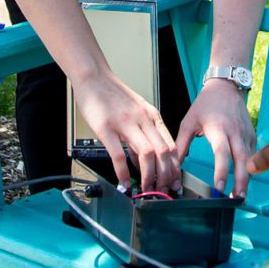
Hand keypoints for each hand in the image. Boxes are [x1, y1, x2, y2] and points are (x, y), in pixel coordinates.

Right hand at [72, 69, 178, 190]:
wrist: (94, 77)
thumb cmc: (112, 94)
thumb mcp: (135, 111)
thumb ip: (141, 133)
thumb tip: (141, 159)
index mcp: (151, 115)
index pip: (171, 145)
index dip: (174, 166)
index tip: (173, 181)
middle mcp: (142, 119)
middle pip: (163, 152)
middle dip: (165, 175)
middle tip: (163, 190)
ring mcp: (125, 123)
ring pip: (146, 154)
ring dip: (149, 176)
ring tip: (146, 189)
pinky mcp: (106, 128)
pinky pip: (119, 154)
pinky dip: (124, 172)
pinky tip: (124, 182)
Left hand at [176, 78, 255, 196]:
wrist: (226, 86)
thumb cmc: (205, 105)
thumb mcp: (189, 122)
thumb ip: (181, 145)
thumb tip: (173, 166)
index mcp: (218, 128)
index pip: (222, 153)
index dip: (222, 171)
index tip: (219, 187)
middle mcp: (235, 132)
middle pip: (242, 160)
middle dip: (241, 181)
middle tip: (236, 199)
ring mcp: (246, 134)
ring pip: (250, 160)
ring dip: (246, 178)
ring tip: (239, 196)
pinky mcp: (252, 135)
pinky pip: (253, 155)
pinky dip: (250, 169)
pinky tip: (244, 181)